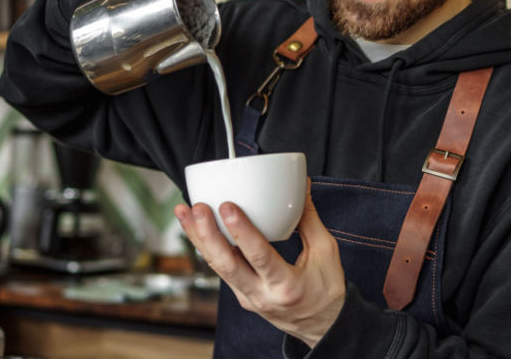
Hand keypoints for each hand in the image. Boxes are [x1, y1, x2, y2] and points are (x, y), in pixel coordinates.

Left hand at [175, 181, 345, 347]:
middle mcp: (262, 295)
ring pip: (217, 267)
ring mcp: (247, 298)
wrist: (321, 325)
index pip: (259, 257)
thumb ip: (309, 219)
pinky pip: (221, 269)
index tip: (226, 206)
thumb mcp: (326, 253)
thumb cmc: (326, 289)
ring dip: (198, 238)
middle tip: (197, 208)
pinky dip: (207, 247)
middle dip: (206, 234)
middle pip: (226, 265)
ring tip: (184, 212)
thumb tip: (301, 185)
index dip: (241, 231)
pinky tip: (196, 227)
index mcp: (286, 286)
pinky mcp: (241, 295)